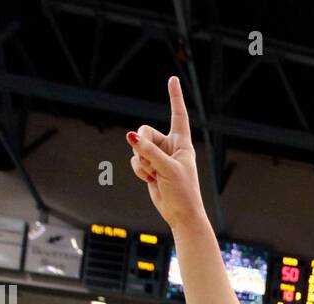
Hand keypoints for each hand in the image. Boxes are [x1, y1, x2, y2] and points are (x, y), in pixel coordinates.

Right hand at [127, 77, 206, 233]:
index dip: (175, 97)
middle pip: (144, 132)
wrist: (180, 214)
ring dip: (142, 163)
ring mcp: (158, 156)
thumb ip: (148, 151)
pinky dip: (139, 171)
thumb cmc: (183, 192)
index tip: (173, 79)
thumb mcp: (167, 169)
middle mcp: (170, 146)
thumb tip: (131, 137)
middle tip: (152, 162)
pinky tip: (151, 180)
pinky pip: (135, 161)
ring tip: (155, 175)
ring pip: (137, 148)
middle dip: (142, 146)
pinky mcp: (150, 167)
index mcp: (182, 143)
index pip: (178, 115)